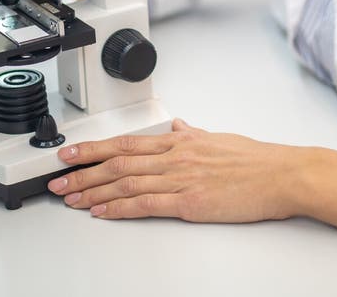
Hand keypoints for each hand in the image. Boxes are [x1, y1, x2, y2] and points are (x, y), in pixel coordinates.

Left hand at [47, 119, 301, 221]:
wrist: (281, 174)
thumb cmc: (255, 159)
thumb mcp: (218, 138)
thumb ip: (193, 133)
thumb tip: (178, 125)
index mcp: (181, 141)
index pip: (128, 142)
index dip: (95, 147)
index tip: (72, 152)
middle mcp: (176, 156)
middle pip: (119, 160)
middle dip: (83, 169)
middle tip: (56, 176)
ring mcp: (181, 178)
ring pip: (126, 181)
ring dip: (93, 189)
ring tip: (69, 196)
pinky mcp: (189, 202)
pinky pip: (146, 204)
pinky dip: (119, 207)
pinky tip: (101, 212)